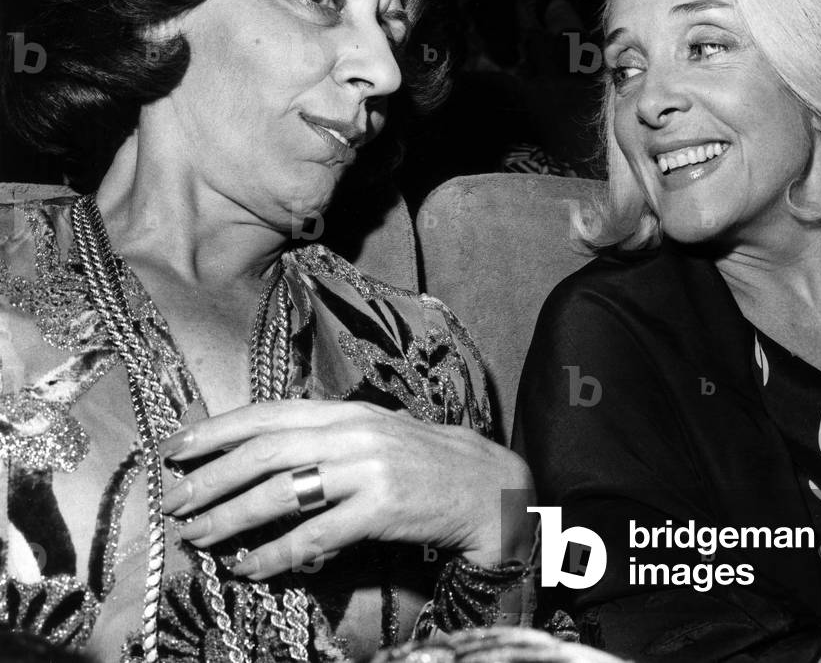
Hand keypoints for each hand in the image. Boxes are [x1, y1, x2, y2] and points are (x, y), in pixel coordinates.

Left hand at [158, 400, 534, 579]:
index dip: (219, 429)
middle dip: (211, 477)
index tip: (177, 448)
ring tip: (199, 536)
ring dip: (231, 517)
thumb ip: (328, 435)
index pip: (270, 412)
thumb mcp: (376, 433)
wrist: (489, 487)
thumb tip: (266, 451)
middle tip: (173, 502)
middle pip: (265, 450)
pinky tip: (250, 566)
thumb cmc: (427, 462)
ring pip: (281, 492)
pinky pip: (315, 535)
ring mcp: (369, 468)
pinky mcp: (382, 507)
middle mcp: (354, 432)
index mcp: (348, 410)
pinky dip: (275, 554)